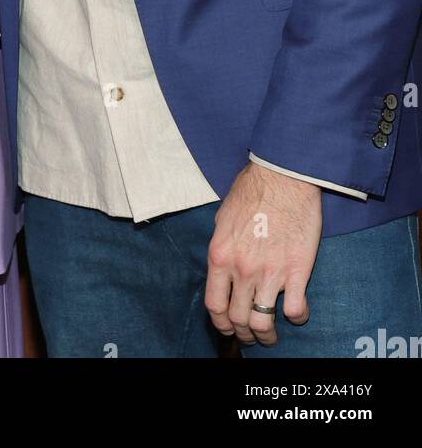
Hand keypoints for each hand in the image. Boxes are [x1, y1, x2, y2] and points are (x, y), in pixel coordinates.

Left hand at [205, 161, 321, 346]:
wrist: (283, 176)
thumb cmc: (252, 190)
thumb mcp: (223, 217)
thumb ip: (222, 248)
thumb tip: (224, 267)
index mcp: (220, 255)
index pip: (214, 305)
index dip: (221, 323)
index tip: (228, 328)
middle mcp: (242, 269)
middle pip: (239, 320)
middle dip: (244, 334)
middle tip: (251, 335)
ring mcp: (270, 273)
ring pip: (264, 324)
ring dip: (267, 336)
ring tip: (272, 336)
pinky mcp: (297, 271)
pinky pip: (297, 311)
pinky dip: (297, 318)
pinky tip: (296, 313)